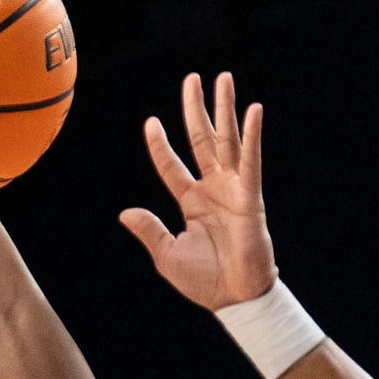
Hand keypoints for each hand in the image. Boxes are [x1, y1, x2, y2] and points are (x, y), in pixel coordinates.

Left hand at [118, 72, 276, 310]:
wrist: (234, 300)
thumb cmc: (205, 282)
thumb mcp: (166, 255)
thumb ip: (149, 230)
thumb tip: (124, 213)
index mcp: (191, 202)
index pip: (172, 165)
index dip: (160, 145)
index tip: (151, 123)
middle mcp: (213, 189)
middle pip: (202, 140)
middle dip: (197, 109)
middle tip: (193, 79)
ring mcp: (233, 190)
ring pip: (226, 141)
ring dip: (225, 109)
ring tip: (223, 79)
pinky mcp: (250, 197)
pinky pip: (251, 161)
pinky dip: (252, 136)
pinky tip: (253, 111)